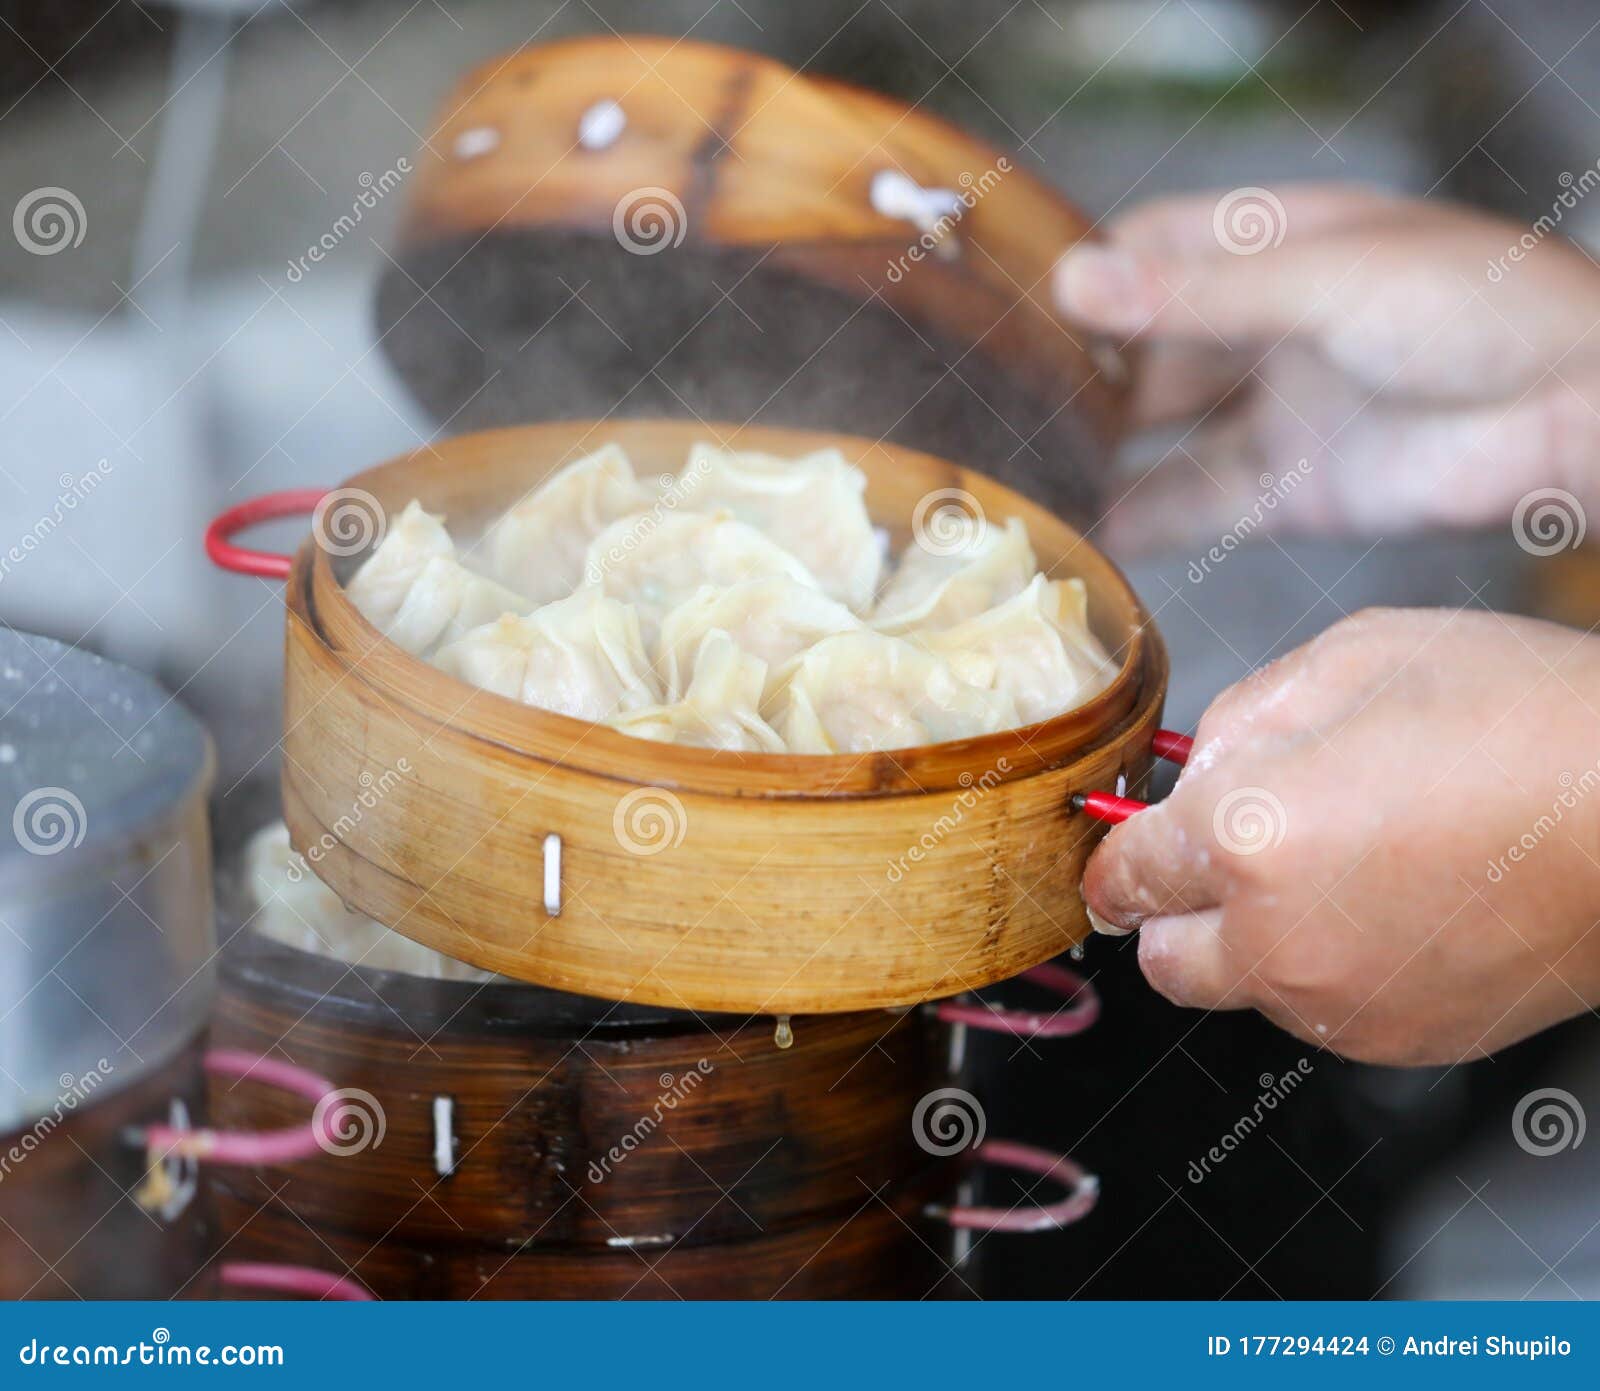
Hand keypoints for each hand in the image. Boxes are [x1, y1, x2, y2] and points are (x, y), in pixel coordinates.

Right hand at [1053, 184, 1599, 555]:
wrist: (1575, 416)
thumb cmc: (1478, 312)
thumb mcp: (1325, 282)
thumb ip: (1198, 298)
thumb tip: (1075, 287)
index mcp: (1277, 247)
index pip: (1155, 249)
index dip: (1087, 276)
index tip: (1012, 310)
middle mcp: (1266, 329)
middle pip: (1146, 350)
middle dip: (1080, 376)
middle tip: (1002, 405)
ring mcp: (1276, 410)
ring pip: (1160, 434)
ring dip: (1099, 454)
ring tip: (1023, 471)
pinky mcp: (1291, 489)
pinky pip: (1197, 505)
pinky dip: (1141, 522)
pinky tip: (1085, 532)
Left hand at [1083, 607, 1599, 1064]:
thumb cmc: (1523, 719)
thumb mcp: (1356, 660)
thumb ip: (1244, 718)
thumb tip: (1196, 772)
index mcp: (1246, 840)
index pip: (1123, 873)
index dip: (1114, 850)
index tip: (1123, 840)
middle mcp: (1278, 941)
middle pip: (1161, 959)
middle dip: (1171, 909)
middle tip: (1218, 856)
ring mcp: (1343, 1004)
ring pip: (1243, 989)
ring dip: (1254, 938)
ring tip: (1340, 865)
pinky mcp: (1407, 1040)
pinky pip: (1322, 1010)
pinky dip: (1326, 968)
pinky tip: (1393, 905)